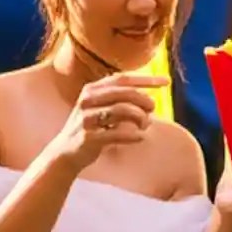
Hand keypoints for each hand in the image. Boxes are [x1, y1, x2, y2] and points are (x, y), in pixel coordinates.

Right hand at [50, 73, 168, 171]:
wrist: (65, 153)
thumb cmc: (90, 129)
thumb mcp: (101, 108)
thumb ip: (120, 99)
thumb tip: (150, 98)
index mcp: (92, 89)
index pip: (123, 78)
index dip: (146, 79)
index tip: (166, 82)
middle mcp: (88, 100)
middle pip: (125, 93)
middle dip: (145, 100)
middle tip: (153, 109)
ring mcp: (86, 118)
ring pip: (122, 110)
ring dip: (140, 117)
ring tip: (145, 125)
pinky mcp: (88, 137)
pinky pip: (117, 134)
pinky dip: (133, 135)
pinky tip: (140, 138)